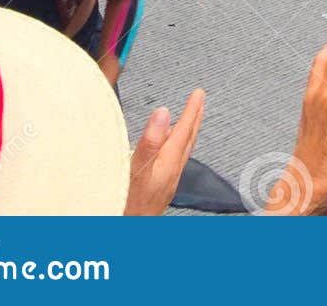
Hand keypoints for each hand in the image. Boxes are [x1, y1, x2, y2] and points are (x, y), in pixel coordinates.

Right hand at [124, 89, 204, 215]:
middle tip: (201, 101)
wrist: (126, 233)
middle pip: (188, 140)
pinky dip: (175, 147)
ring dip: (187, 131)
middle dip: (195, 118)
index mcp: (168, 163)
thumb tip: (163, 113)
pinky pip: (173, 160)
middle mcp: (171, 173)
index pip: (184, 130)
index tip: (199, 93)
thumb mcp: (136, 169)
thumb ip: (151, 141)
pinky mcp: (159, 189)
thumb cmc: (129, 207)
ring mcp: (166, 182)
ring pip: (182, 150)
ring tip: (189, 119)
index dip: (192, 109)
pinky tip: (167, 149)